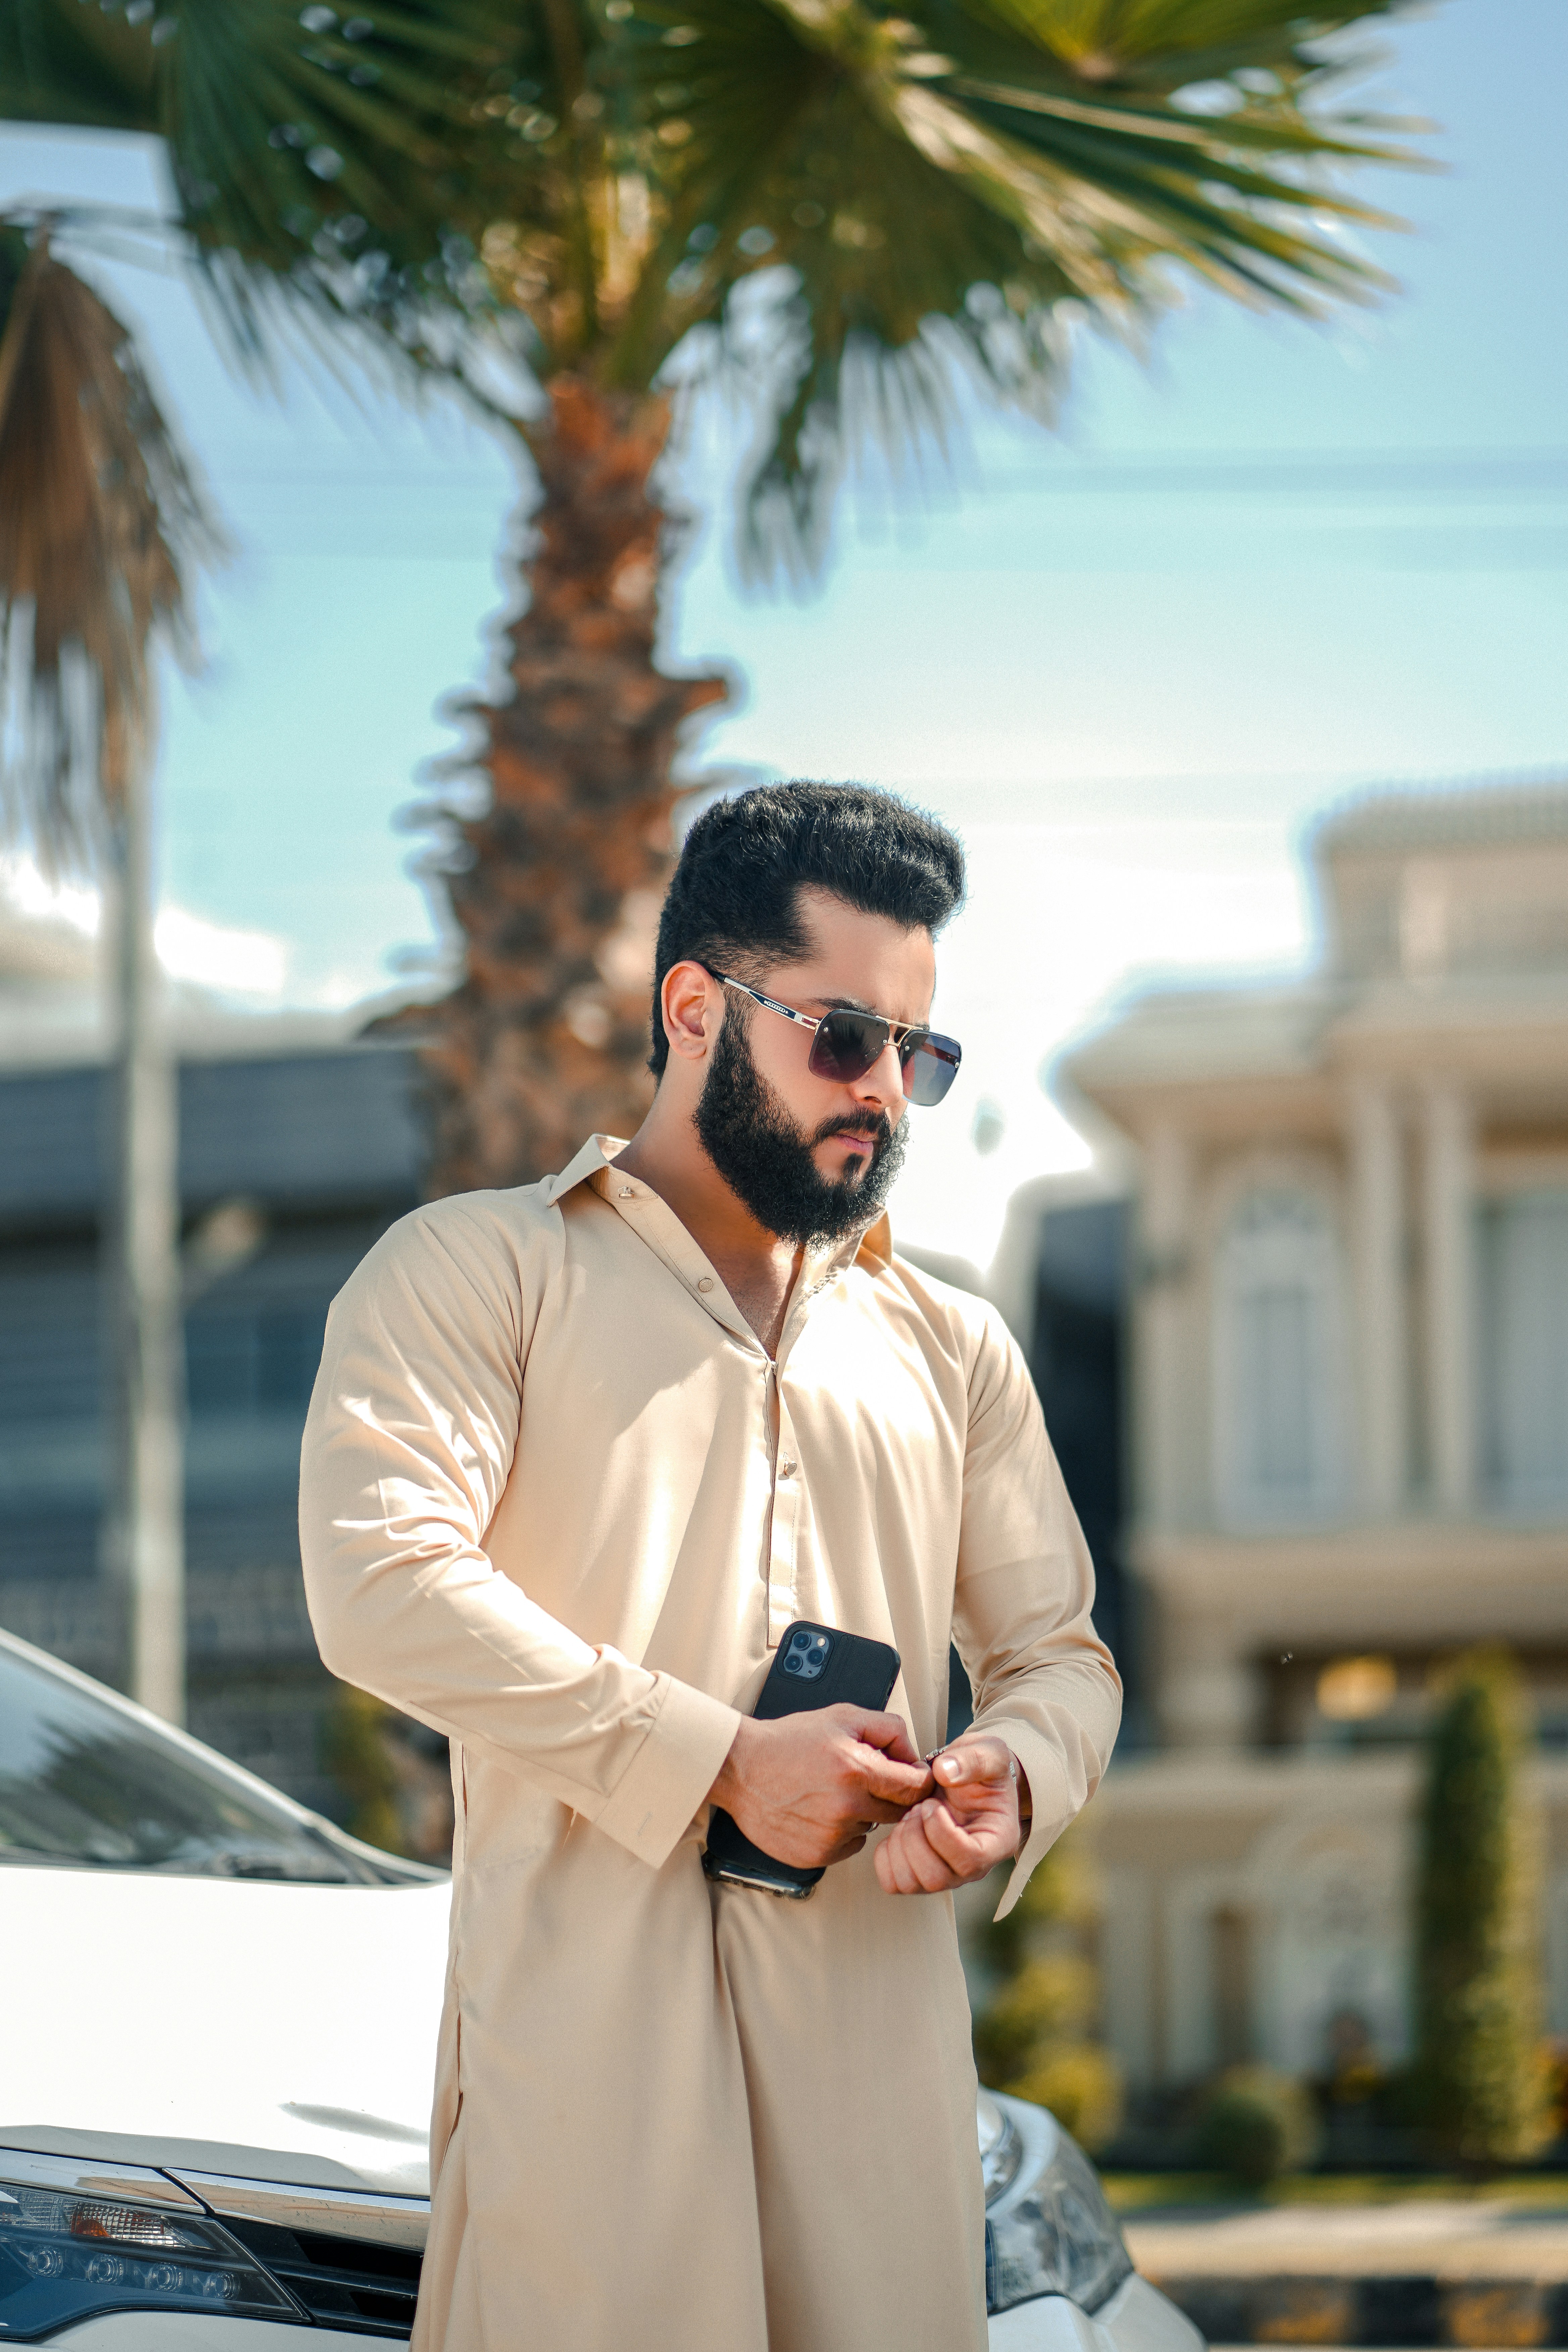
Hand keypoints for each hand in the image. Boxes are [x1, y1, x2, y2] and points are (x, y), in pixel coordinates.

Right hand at [709, 1705, 931, 1869]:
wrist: (741, 1769)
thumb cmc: (789, 1741)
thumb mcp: (843, 1717)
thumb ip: (888, 1730)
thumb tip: (914, 1757)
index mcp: (857, 1770)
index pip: (916, 1788)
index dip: (917, 1780)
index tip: (908, 1776)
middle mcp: (847, 1807)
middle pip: (898, 1812)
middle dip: (890, 1795)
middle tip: (866, 1780)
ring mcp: (831, 1836)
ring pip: (871, 1828)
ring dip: (863, 1813)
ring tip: (832, 1792)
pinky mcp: (817, 1855)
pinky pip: (849, 1846)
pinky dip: (842, 1831)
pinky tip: (820, 1810)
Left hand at [874, 1735, 1028, 1895]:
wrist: (961, 1775)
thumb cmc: (979, 1767)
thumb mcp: (987, 1752)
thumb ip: (972, 1759)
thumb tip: (945, 1772)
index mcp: (997, 1841)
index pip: (971, 1860)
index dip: (942, 1833)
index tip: (931, 1803)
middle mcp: (973, 1868)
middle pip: (937, 1878)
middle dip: (916, 1837)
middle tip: (918, 1806)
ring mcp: (945, 1875)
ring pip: (911, 1883)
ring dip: (900, 1844)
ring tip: (909, 1815)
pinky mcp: (919, 1874)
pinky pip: (892, 1881)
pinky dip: (885, 1855)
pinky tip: (899, 1828)